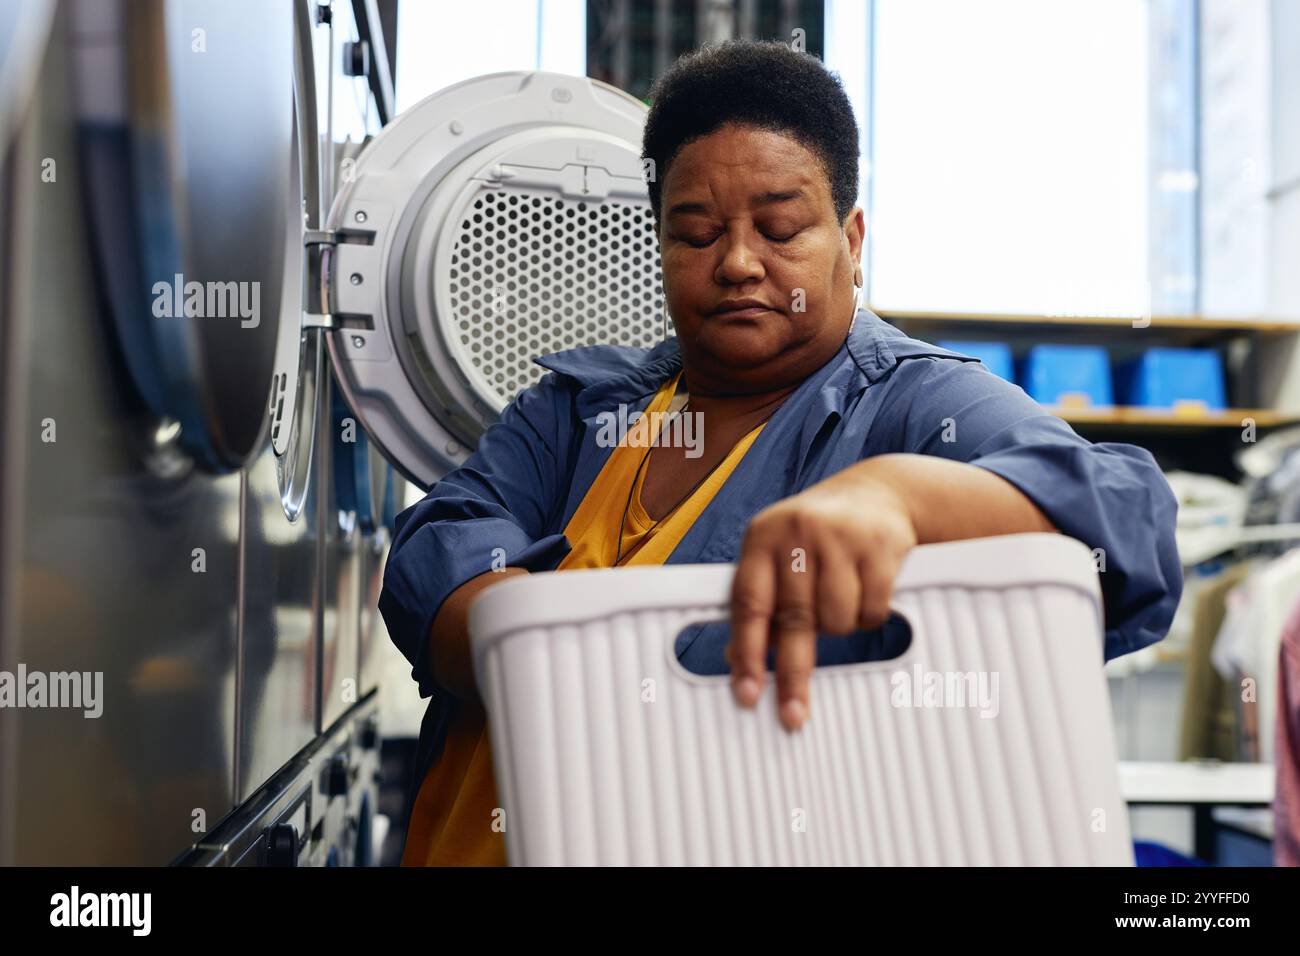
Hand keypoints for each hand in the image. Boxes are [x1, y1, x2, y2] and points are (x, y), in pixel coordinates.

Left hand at [726, 468, 917, 730]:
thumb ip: (759, 602)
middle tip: (792, 714)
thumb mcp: (777, 556)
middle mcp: (797, 533)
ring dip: (840, 627)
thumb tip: (736, 660)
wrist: (877, 491)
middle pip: (795, 619)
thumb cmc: (815, 535)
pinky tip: (867, 592)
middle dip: (794, 673)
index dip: (747, 652)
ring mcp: (840, 537)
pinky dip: (870, 615)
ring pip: (837, 619)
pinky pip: (873, 610)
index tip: (748, 692)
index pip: (748, 603)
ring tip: (840, 602)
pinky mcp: (880, 545)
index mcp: (761, 538)